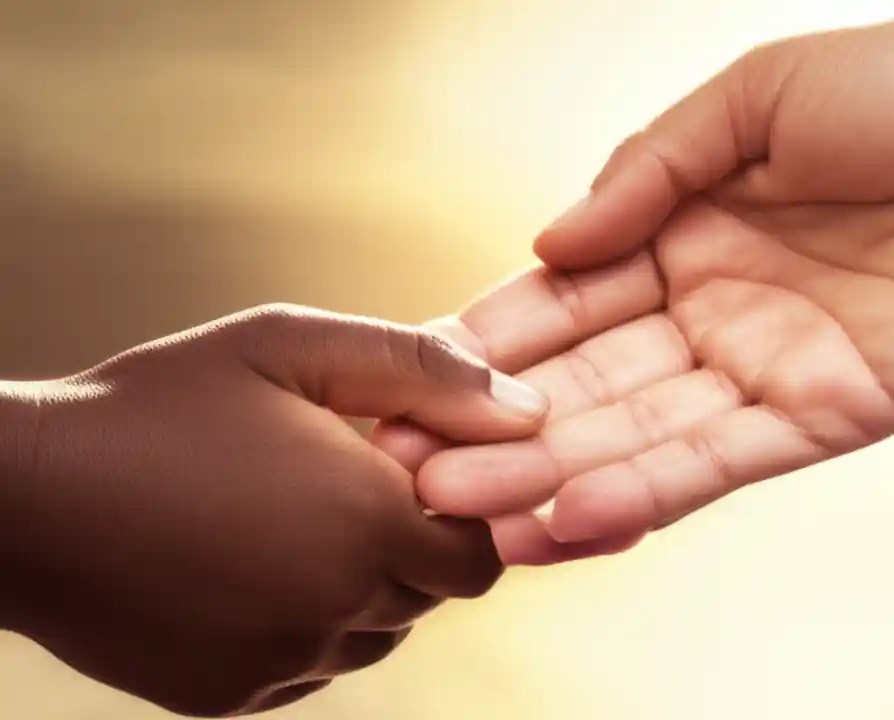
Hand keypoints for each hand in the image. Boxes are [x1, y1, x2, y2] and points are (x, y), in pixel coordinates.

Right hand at [0, 304, 545, 715]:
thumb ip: (421, 369)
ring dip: (363, 585)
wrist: (23, 501)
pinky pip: (312, 664)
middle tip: (344, 486)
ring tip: (292, 521)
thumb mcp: (290, 346)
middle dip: (414, 542)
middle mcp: (339, 606)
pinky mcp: (234, 695)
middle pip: (432, 593)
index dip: (463, 510)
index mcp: (367, 521)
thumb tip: (528, 410)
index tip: (411, 471)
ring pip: (378, 633)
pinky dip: (308, 624)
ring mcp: (284, 660)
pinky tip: (251, 568)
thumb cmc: (158, 406)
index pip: (482, 549)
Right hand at [403, 13, 893, 561]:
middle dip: (495, 426)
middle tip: (407, 470)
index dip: (483, 342)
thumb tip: (545, 246)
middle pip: (584, 383)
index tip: (403, 381)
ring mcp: (764, 369)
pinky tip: (572, 519)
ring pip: (637, 434)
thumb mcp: (748, 103)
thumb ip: (645, 175)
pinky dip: (646, 493)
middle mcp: (708, 313)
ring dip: (549, 476)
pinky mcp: (826, 413)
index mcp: (679, 235)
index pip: (560, 301)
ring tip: (463, 511)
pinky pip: (721, 460)